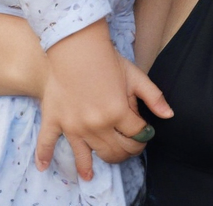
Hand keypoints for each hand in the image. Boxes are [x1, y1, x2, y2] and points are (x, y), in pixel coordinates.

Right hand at [34, 19, 171, 179]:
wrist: (76, 44)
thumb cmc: (107, 58)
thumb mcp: (135, 75)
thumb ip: (153, 97)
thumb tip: (169, 115)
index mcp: (117, 112)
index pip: (137, 135)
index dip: (144, 134)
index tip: (143, 131)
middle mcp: (96, 124)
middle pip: (116, 150)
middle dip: (127, 151)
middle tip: (129, 146)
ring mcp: (73, 125)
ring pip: (89, 155)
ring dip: (98, 163)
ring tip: (99, 168)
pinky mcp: (55, 119)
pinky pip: (46, 143)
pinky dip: (43, 156)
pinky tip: (43, 167)